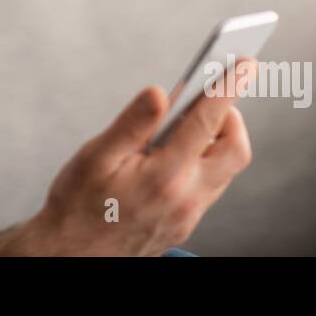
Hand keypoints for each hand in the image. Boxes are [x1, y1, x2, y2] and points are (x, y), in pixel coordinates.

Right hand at [23, 58, 257, 255]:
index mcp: (165, 176)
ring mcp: (190, 214)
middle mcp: (186, 198)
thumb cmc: (78, 205)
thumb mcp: (96, 156)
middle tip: (205, 98)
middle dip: (231, 117)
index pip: (208, 121)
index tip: (244, 61)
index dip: (228, 86)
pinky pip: (211, 185)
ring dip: (217, 139)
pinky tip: (177, 150)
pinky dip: (204, 159)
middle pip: (235, 149)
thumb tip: (160, 92)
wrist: (72, 255)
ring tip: (186, 121)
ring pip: (225, 169)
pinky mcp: (186, 223)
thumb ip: (133, 123)